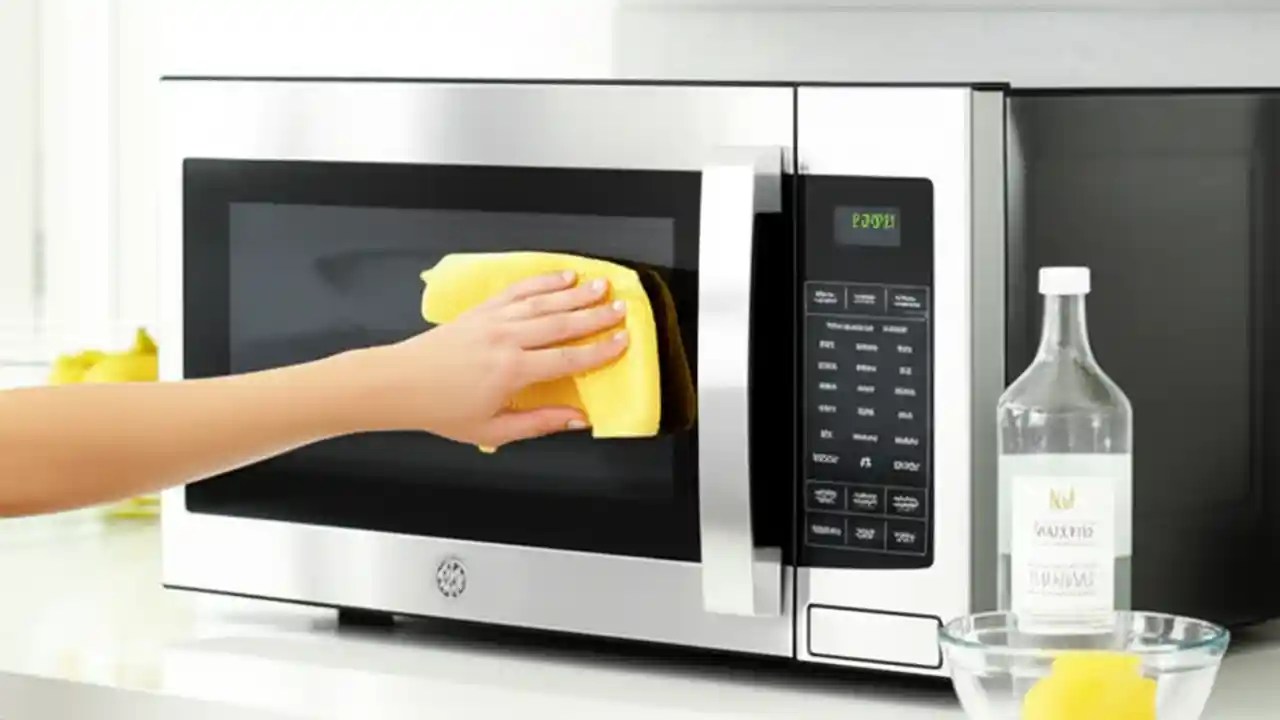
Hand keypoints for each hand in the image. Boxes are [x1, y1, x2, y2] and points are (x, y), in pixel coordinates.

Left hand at [355, 270, 627, 446]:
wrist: (398, 383)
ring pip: (544, 302)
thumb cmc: (440, 410)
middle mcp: (505, 340)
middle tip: (622, 309)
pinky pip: (518, 291)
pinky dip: (542, 281)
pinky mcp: (481, 311)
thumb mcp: (492, 430)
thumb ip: (538, 423)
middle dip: (596, 315)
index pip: (568, 358)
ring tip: (601, 286)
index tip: (622, 342)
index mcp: (511, 372)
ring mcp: (493, 321)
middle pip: (562, 323)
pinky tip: (561, 277)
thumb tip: (576, 419)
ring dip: (576, 293)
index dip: (599, 351)